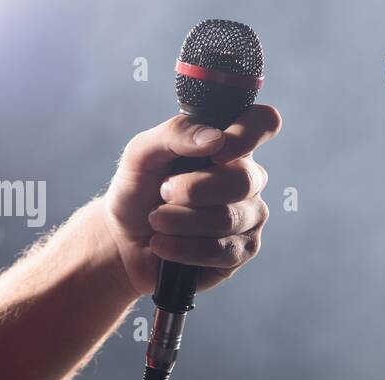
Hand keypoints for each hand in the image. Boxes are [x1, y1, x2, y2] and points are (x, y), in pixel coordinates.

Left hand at [102, 105, 281, 294]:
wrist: (122, 241)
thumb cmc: (137, 191)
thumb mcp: (141, 153)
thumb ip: (175, 133)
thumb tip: (215, 138)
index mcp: (228, 145)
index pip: (263, 123)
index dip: (246, 135)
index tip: (216, 152)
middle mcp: (247, 178)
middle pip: (242, 180)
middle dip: (192, 189)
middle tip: (163, 192)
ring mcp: (249, 216)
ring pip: (228, 218)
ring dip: (179, 220)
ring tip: (156, 219)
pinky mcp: (241, 251)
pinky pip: (221, 250)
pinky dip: (183, 248)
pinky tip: (163, 244)